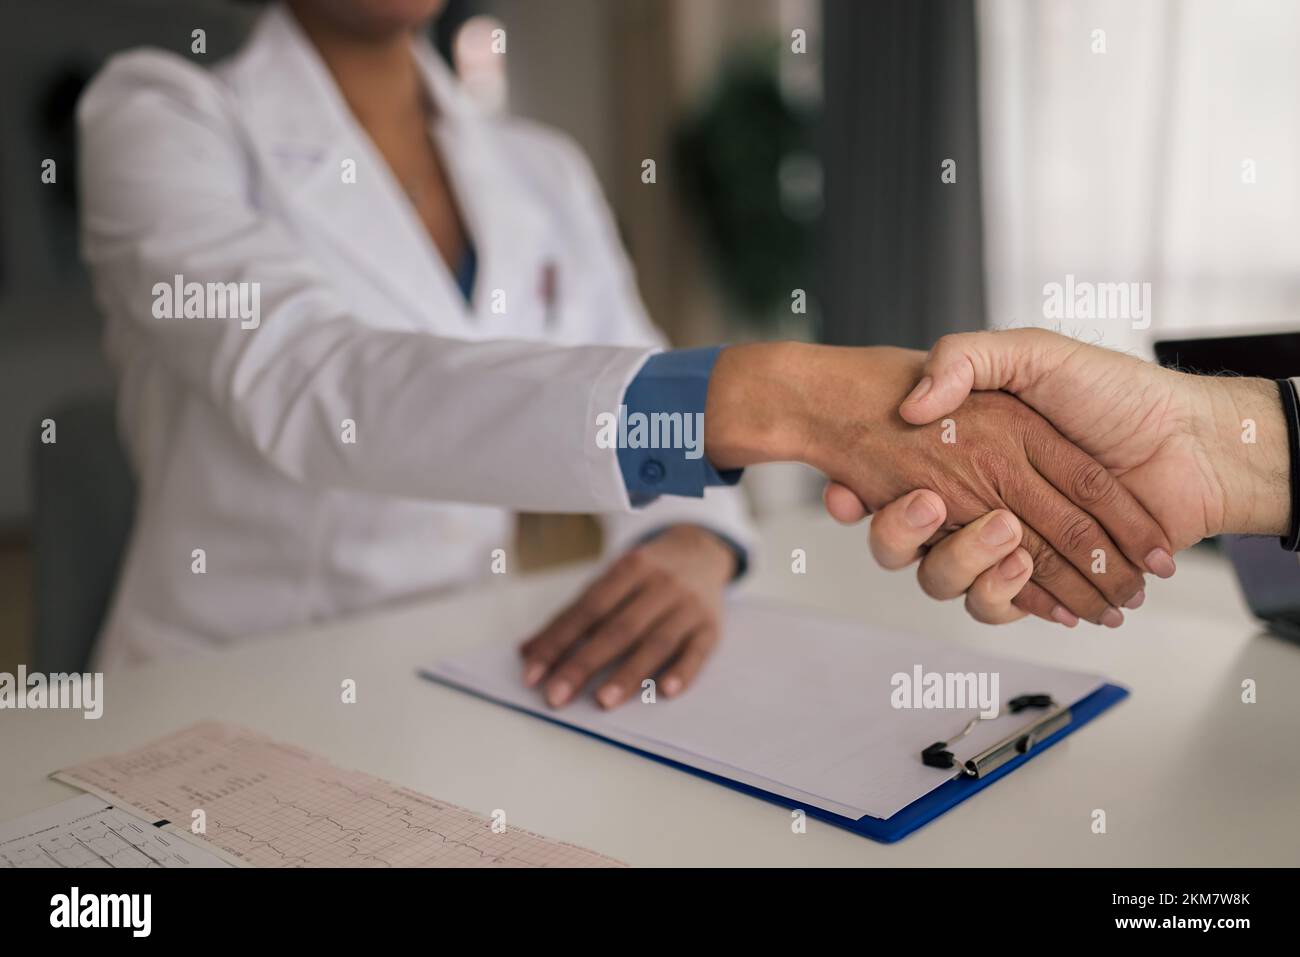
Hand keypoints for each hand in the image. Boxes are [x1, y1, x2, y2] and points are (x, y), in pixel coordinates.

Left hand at [519, 524, 733, 708]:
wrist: (702, 553)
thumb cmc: (647, 575)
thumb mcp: (612, 581)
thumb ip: (574, 615)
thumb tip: (527, 652)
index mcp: (630, 568)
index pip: (588, 608)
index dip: (558, 641)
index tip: (533, 673)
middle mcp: (661, 584)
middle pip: (618, 628)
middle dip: (584, 664)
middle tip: (557, 696)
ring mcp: (689, 606)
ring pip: (656, 643)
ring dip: (628, 674)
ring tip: (602, 701)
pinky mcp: (711, 628)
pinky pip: (698, 652)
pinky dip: (682, 672)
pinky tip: (665, 691)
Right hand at [706, 342, 1170, 625]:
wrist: (1190, 442)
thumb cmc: (1115, 394)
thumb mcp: (1029, 353)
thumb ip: (964, 359)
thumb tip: (913, 406)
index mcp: (968, 451)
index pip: (897, 482)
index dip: (865, 494)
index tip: (848, 492)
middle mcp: (978, 499)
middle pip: (908, 538)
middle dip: (901, 530)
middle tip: (927, 504)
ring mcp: (1006, 544)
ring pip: (945, 579)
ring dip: (962, 561)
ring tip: (1000, 533)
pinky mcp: (1039, 582)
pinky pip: (997, 605)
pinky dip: (1009, 597)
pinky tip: (1022, 572)